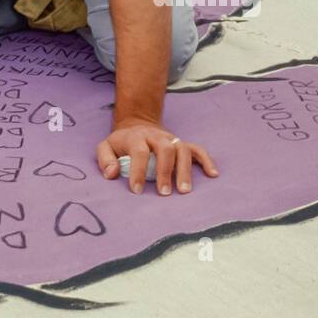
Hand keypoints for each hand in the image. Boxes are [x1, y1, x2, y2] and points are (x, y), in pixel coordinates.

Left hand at [96, 118, 218, 195]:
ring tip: (184, 191)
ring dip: (185, 170)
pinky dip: (206, 160)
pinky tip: (212, 174)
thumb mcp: (106, 146)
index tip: (136, 191)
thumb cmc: (122, 143)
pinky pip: (198, 149)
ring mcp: (172, 139)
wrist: (138, 124)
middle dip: (165, 171)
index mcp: (137, 137)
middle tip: (164, 193)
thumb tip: (112, 174)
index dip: (137, 171)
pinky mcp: (182, 143)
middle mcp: (157, 136)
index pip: (139, 152)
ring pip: (183, 149)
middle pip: (165, 149)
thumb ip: (105, 160)